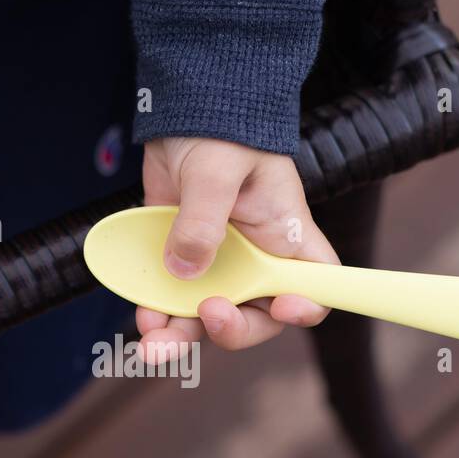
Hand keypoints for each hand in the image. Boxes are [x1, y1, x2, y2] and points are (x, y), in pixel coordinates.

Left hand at [136, 137, 338, 361]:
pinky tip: (143, 319)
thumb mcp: (216, 170)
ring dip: (182, 336)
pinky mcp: (183, 259)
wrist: (185, 110)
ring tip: (153, 347)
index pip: (316, 285)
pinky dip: (158, 314)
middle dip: (230, 330)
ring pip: (207, 316)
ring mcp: (218, 263)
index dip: (305, 307)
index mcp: (284, 237)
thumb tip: (183, 270)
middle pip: (256, 317)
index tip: (282, 306)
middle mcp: (256, 259)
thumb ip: (203, 221)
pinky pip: (173, 300)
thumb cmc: (222, 129)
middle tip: (206, 315)